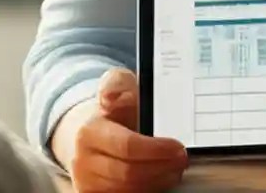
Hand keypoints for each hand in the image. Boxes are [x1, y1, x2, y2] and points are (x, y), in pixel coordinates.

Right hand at [52, 68, 187, 192]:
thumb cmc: (114, 109)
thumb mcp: (118, 85)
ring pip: (128, 191)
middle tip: (182, 159)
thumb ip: (117, 84)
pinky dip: (145, 190)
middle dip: (162, 168)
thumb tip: (112, 95)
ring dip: (157, 181)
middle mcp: (83, 160)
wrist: (92, 132)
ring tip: (173, 169)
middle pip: (129, 174)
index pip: (127, 146)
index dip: (156, 150)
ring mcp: (86, 182)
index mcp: (90, 132)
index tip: (177, 147)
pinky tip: (158, 179)